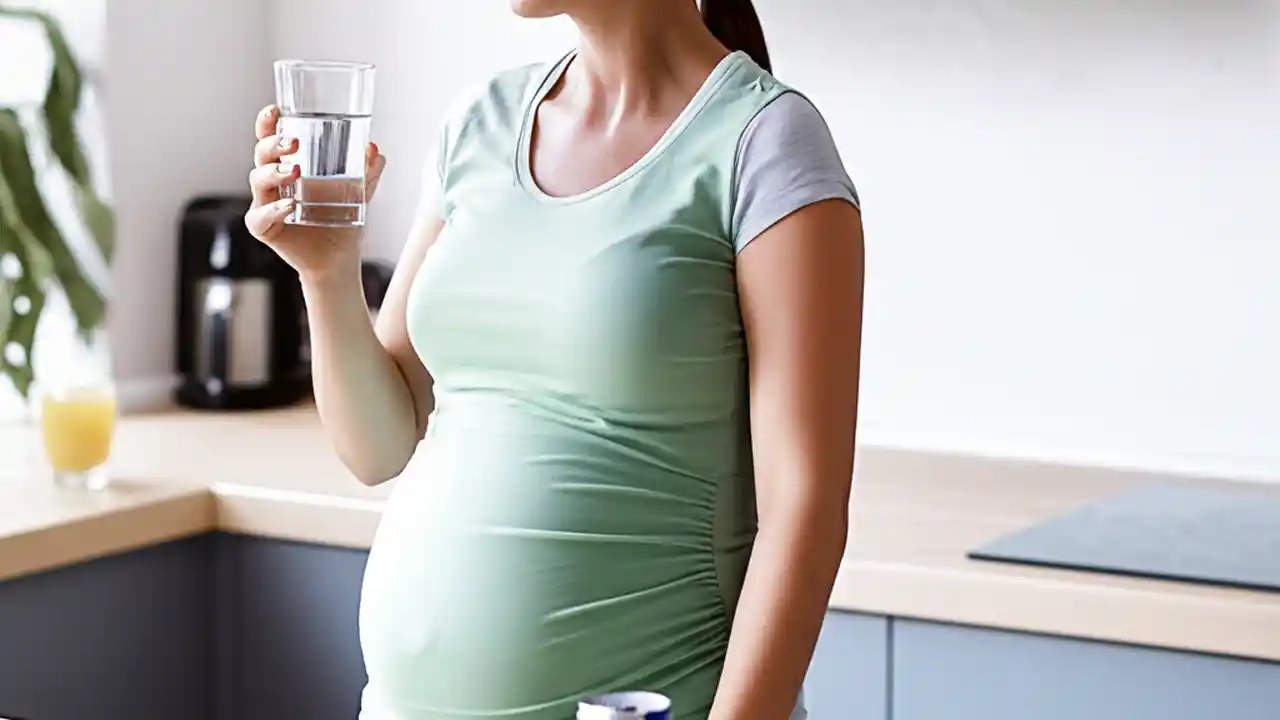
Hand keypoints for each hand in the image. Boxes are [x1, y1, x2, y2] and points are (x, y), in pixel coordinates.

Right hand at [243, 104, 386, 280]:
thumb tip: (374, 148)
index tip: (275, 110)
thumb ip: (369, 169)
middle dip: (272, 144)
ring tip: (294, 171)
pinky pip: (261, 215)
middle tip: (293, 143)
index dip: (268, 123)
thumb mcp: (360, 191)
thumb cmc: (341, 219)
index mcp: (288, 165)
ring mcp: (265, 203)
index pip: (271, 138)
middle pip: (261, 154)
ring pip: (258, 180)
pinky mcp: (263, 228)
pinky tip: (290, 206)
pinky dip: (274, 209)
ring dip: (274, 172)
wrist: (339, 258)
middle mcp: (272, 181)